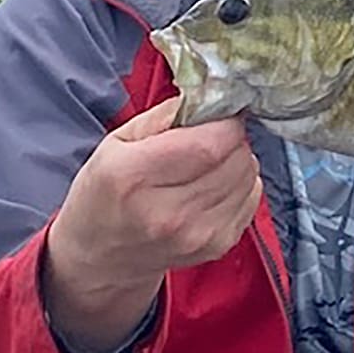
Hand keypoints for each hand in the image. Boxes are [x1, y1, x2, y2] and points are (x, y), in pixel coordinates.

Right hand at [44, 98, 262, 352]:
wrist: (101, 258)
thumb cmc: (105, 193)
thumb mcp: (116, 142)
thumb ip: (166, 114)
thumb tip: (211, 94)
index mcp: (134, 176)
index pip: (210, 142)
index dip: (224, 121)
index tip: (218, 113)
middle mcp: (168, 212)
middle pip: (235, 157)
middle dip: (231, 138)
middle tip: (211, 137)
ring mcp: (197, 235)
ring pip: (249, 175)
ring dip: (237, 159)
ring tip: (208, 163)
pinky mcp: (218, 246)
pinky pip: (252, 197)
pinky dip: (241, 183)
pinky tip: (214, 185)